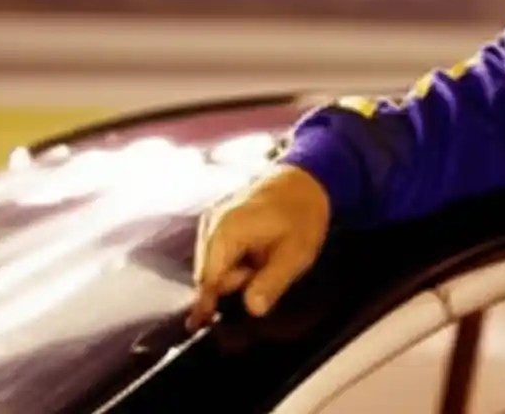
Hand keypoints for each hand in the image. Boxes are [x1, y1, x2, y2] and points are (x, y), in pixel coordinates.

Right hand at [187, 164, 331, 329]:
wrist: (306, 180)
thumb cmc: (303, 215)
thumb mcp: (296, 254)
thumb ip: (272, 282)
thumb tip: (252, 309)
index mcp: (227, 230)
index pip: (208, 278)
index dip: (205, 304)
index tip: (199, 324)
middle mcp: (212, 222)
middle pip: (208, 272)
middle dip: (233, 282)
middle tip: (265, 270)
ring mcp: (212, 218)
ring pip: (212, 262)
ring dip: (234, 271)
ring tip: (264, 258)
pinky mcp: (217, 218)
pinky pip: (217, 250)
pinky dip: (233, 259)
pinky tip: (256, 252)